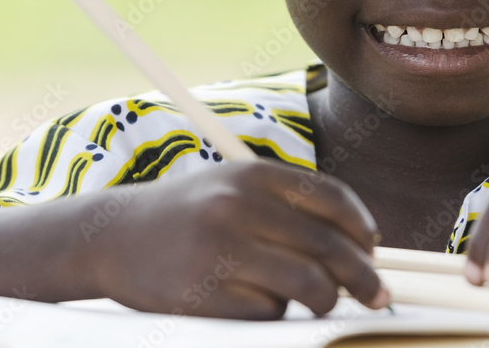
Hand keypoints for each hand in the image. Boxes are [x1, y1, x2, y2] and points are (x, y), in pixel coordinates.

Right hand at [87, 160, 387, 318]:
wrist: (111, 236)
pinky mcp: (205, 295)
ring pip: (308, 286)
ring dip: (325, 300)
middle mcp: (239, 207)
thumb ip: (288, 206)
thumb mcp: (234, 187)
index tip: (373, 247)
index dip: (362, 226)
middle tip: (378, 294)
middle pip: (328, 247)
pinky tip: (258, 301)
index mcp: (253, 175)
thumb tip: (359, 243)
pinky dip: (276, 313)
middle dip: (363, 277)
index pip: (331, 198)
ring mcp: (221, 251)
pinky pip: (269, 312)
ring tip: (320, 303)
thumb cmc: (187, 214)